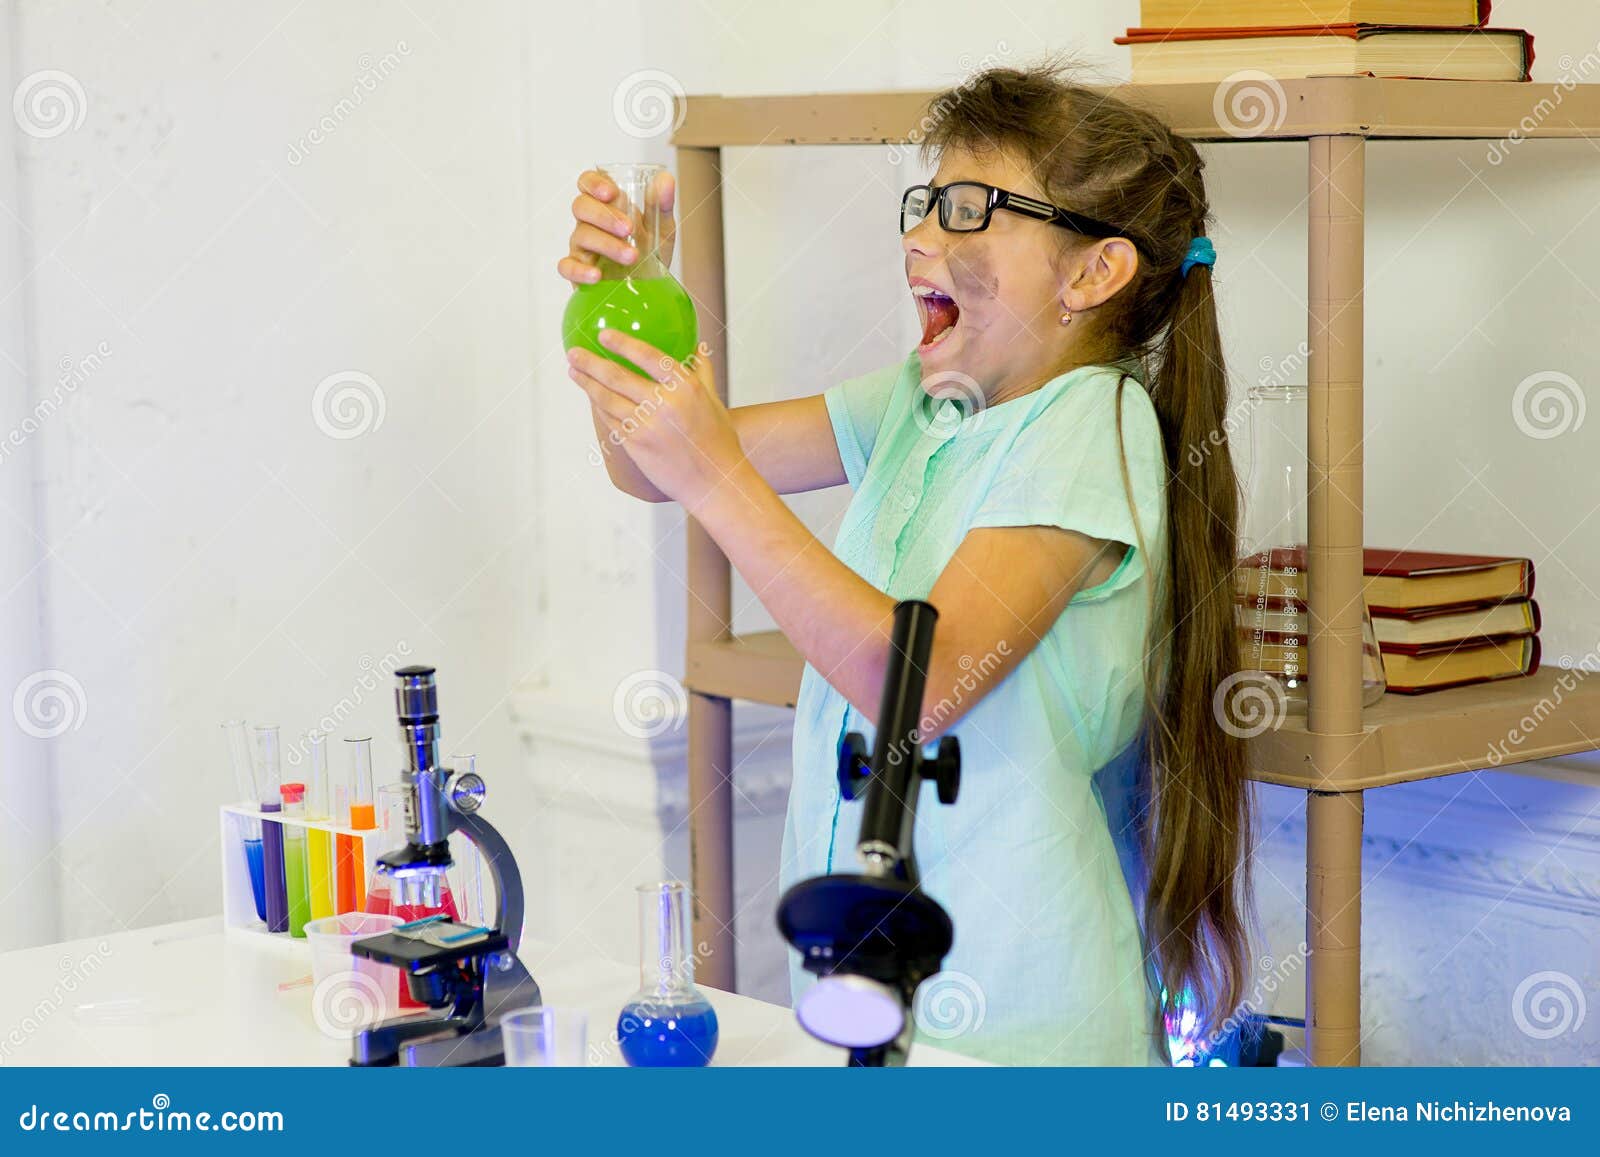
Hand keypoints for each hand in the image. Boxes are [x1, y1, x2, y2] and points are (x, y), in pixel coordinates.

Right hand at [556, 168, 676, 284]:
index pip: (588, 182)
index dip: (594, 183)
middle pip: (581, 206)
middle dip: (605, 216)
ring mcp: (581, 246)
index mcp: (606, 205)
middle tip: (628, 229)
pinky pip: (567, 267)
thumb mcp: (661, 227)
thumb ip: (661, 203)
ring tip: (632, 256)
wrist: (650, 284)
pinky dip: (579, 270)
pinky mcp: (578, 272)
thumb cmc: (650, 251)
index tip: (611, 193)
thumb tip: (665, 179)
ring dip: (607, 244)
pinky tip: (596, 275)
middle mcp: (589, 222)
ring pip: (582, 236)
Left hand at [566, 328, 748, 514]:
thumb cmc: (718, 442)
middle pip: (617, 376)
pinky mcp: (636, 445)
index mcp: (686, 387)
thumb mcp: (714, 402)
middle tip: (573, 353)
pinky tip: (592, 399)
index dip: (622, 343)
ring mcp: (647, 425)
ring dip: (587, 384)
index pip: (647, 356)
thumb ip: (702, 372)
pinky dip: (599, 408)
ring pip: (607, 399)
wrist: (714, 482)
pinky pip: (610, 421)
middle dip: (590, 362)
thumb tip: (700, 345)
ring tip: (574, 372)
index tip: (604, 335)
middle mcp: (664, 404)